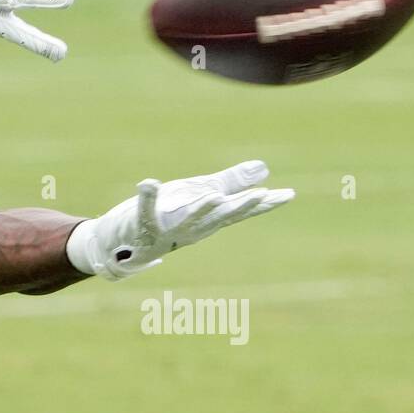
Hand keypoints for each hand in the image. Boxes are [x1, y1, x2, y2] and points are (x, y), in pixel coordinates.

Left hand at [66, 160, 294, 280]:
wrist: (125, 243)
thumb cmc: (168, 216)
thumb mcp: (202, 196)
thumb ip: (231, 183)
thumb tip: (264, 168)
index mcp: (210, 218)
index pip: (241, 210)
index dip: (264, 204)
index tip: (287, 195)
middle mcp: (193, 227)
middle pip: (221, 217)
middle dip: (241, 206)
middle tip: (262, 195)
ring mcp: (169, 228)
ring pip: (188, 218)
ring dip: (201, 207)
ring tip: (213, 194)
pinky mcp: (143, 223)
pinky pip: (146, 209)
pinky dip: (148, 196)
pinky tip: (149, 182)